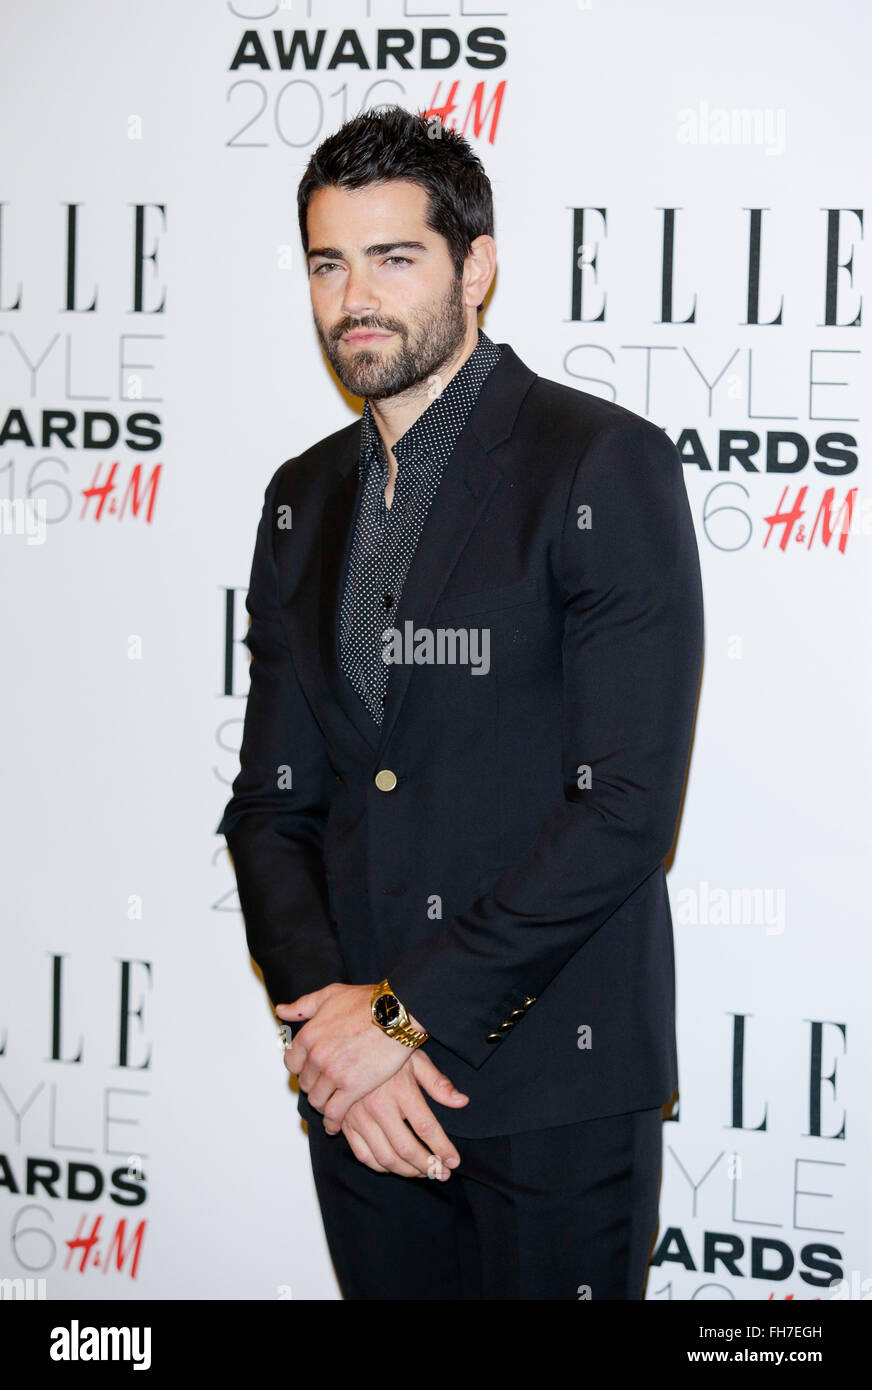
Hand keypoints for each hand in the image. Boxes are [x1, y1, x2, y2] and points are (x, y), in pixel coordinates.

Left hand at [276, 983, 428, 1128]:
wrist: (397, 1013)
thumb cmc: (367, 1001)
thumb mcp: (330, 995)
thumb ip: (303, 1006)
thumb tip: (281, 1011)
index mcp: (309, 1035)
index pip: (292, 1063)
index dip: (301, 1068)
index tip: (309, 1070)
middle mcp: (317, 1056)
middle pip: (305, 1083)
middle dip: (313, 1085)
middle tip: (324, 1087)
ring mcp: (334, 1074)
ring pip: (317, 1100)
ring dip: (322, 1104)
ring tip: (330, 1105)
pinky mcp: (353, 1088)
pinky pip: (334, 1113)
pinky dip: (332, 1122)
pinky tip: (334, 1125)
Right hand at [337, 1050, 468, 1178]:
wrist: (351, 1042)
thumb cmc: (388, 1051)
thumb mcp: (417, 1060)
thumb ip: (438, 1083)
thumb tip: (462, 1101)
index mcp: (400, 1089)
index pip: (427, 1128)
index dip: (442, 1149)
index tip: (454, 1162)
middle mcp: (378, 1105)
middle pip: (406, 1148)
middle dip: (428, 1167)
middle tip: (442, 1174)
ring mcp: (359, 1116)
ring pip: (385, 1158)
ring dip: (407, 1171)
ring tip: (423, 1173)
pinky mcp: (345, 1123)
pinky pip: (363, 1155)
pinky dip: (381, 1167)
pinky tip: (396, 1166)